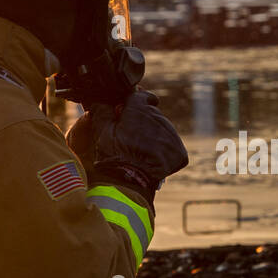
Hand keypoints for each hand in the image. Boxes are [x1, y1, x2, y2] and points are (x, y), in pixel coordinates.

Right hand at [68, 90, 187, 196]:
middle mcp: (159, 118)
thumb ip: (102, 111)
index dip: (134, 103)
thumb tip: (98, 99)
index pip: (141, 96)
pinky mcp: (180, 153)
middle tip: (131, 137)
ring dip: (155, 137)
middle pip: (153, 115)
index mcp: (139, 108)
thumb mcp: (102, 130)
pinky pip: (172, 148)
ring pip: (164, 131)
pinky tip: (152, 160)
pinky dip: (164, 153)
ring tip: (141, 152)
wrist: (129, 182)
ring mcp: (172, 136)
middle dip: (143, 123)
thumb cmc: (112, 155)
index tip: (128, 111)